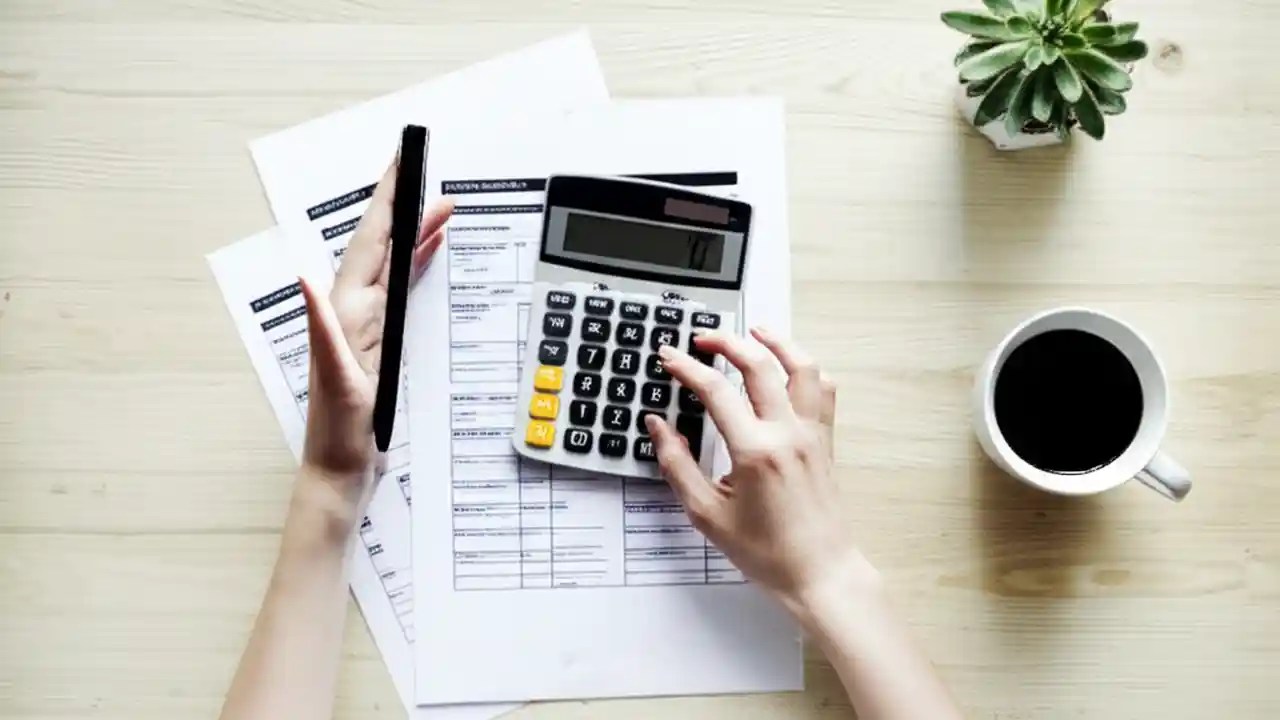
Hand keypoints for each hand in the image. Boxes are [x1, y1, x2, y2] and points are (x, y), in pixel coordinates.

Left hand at [299, 159, 453, 509]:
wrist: (339, 468)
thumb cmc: (338, 432)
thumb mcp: (336, 381)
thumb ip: (324, 330)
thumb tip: (309, 280)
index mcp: (344, 311)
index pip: (369, 242)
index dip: (385, 201)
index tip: (398, 163)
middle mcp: (352, 309)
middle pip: (382, 243)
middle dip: (402, 203)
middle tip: (421, 164)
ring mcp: (367, 323)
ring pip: (394, 262)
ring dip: (414, 231)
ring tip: (441, 204)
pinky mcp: (379, 339)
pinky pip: (401, 288)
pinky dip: (415, 263)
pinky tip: (428, 250)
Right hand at [647, 328, 872, 608]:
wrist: (819, 572)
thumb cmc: (767, 552)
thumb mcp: (707, 514)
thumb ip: (677, 465)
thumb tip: (659, 428)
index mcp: (756, 451)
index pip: (716, 391)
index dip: (687, 368)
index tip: (669, 358)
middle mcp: (787, 434)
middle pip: (758, 364)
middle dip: (726, 342)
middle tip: (701, 339)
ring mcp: (812, 434)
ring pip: (801, 366)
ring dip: (777, 341)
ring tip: (754, 331)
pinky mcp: (825, 440)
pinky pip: (824, 390)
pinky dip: (807, 369)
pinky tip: (790, 365)